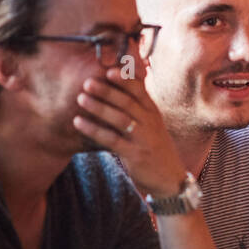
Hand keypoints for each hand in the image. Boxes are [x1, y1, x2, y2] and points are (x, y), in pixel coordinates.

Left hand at [73, 66, 184, 195]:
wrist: (169, 178)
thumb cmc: (154, 148)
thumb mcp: (152, 125)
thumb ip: (138, 107)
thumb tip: (119, 86)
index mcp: (153, 112)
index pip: (140, 91)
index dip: (125, 79)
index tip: (109, 70)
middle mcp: (150, 123)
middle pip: (128, 102)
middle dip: (107, 90)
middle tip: (87, 81)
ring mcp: (143, 138)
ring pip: (119, 118)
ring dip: (98, 107)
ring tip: (81, 98)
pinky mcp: (134, 154)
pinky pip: (111, 139)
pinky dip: (93, 130)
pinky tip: (78, 123)